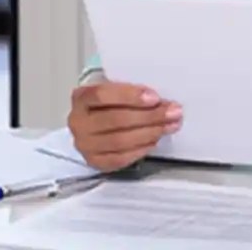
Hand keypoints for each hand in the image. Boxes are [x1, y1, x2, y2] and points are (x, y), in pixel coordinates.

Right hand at [67, 81, 181, 171]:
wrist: (90, 126)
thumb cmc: (106, 104)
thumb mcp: (113, 90)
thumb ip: (130, 92)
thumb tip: (160, 100)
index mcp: (82, 98)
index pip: (102, 95)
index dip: (129, 96)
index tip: (154, 97)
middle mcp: (78, 122)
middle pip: (115, 119)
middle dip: (149, 116)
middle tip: (172, 112)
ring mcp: (85, 145)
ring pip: (119, 141)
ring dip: (150, 133)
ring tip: (170, 126)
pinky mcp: (95, 162)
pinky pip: (120, 158)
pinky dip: (141, 149)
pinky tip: (155, 140)